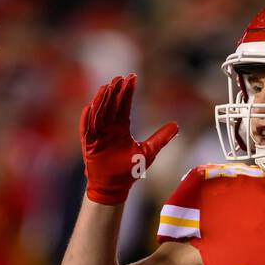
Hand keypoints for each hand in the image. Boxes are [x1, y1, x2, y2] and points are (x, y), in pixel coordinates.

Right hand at [80, 74, 177, 204]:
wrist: (115, 188)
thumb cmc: (130, 170)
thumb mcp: (149, 151)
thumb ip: (161, 137)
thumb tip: (177, 125)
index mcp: (121, 127)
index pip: (123, 105)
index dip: (127, 92)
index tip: (132, 77)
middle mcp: (108, 128)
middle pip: (111, 105)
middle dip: (115, 91)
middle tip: (120, 78)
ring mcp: (98, 134)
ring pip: (99, 113)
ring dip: (102, 100)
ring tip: (107, 87)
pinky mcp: (89, 144)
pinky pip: (87, 129)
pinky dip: (88, 118)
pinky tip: (91, 106)